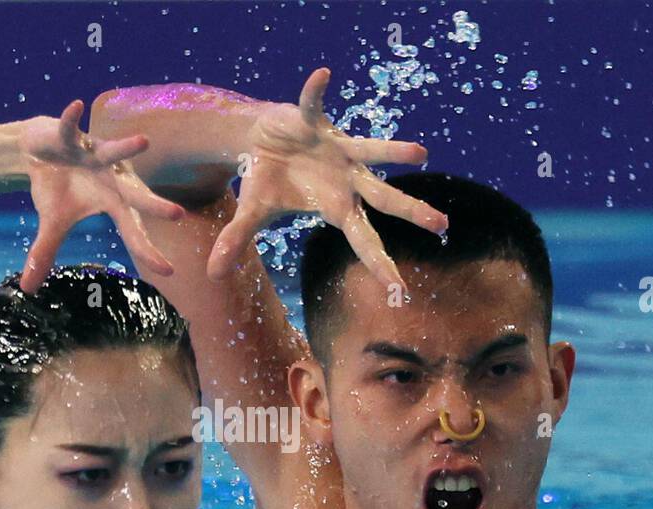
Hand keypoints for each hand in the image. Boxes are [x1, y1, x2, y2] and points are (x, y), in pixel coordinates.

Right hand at [18, 100, 184, 292]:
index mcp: (111, 202)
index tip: (169, 273)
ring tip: (144, 141)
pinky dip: (71, 119)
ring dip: (127, 147)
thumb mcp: (51, 223)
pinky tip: (75, 105)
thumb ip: (45, 254)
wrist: (41, 150)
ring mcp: (94, 155)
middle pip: (135, 195)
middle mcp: (111, 178)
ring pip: (114, 152)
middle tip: (179, 215)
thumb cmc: (57, 187)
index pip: (133, 231)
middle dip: (155, 205)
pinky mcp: (73, 137)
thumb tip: (27, 289)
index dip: (147, 251)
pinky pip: (71, 128)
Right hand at [208, 67, 447, 287]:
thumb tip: (211, 273)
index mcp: (336, 207)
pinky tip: (321, 75)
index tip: (400, 290)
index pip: (364, 241)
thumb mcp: (253, 213)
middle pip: (383, 198)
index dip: (380, 264)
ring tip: (419, 154)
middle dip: (411, 211)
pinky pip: (315, 105)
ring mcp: (338, 150)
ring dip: (394, 152)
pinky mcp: (318, 122)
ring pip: (372, 152)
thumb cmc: (269, 181)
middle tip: (441, 224)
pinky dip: (315, 92)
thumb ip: (238, 240)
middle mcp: (347, 180)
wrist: (263, 141)